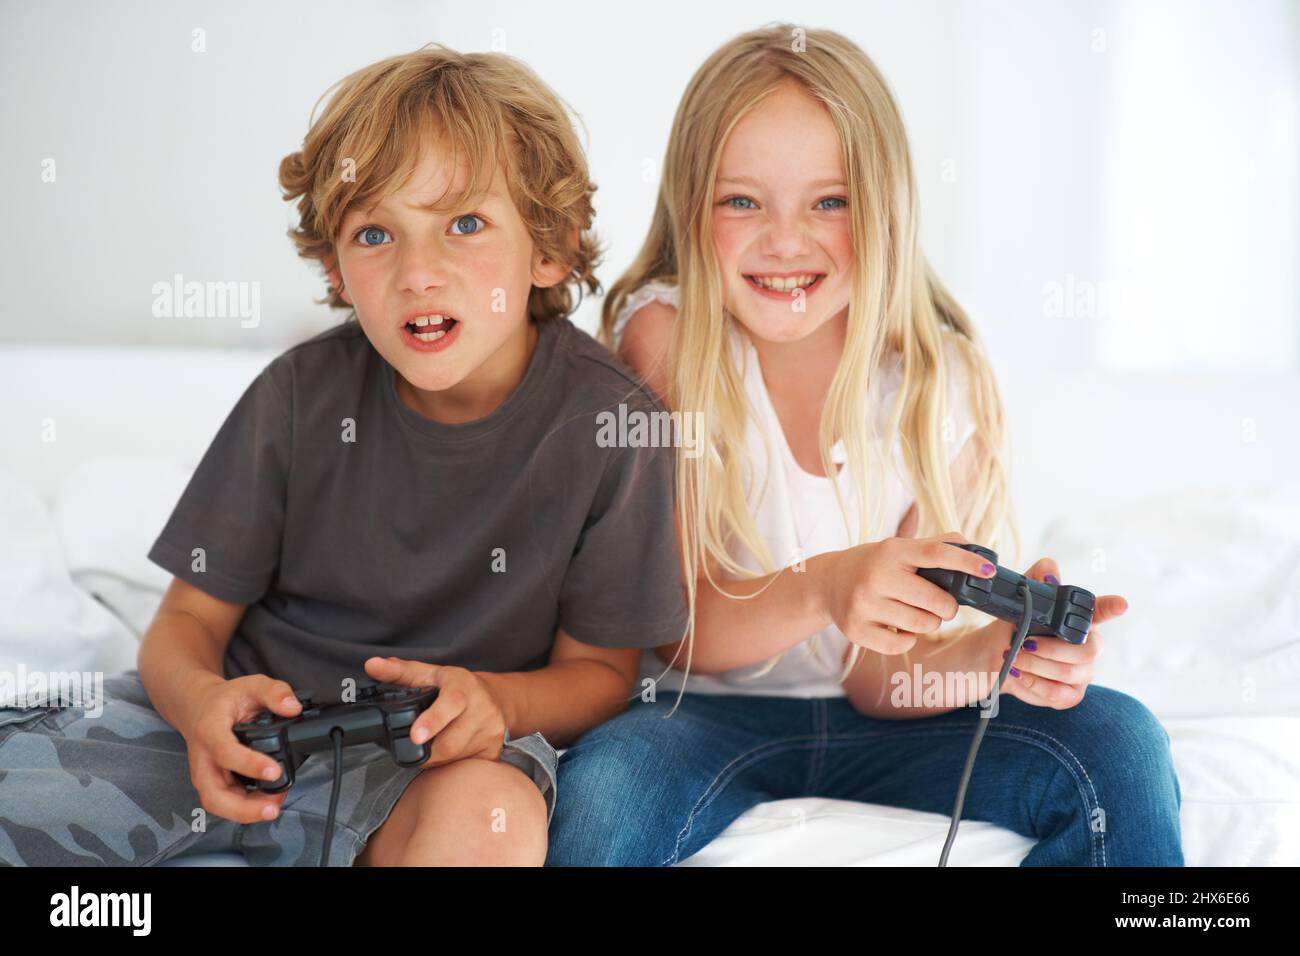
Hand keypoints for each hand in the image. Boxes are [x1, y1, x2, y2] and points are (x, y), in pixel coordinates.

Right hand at [181, 674, 302, 823]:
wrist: (197, 706)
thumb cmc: (225, 699)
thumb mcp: (251, 684)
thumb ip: (274, 691)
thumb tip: (293, 707)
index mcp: (210, 730)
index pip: (225, 752)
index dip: (250, 764)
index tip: (275, 771)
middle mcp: (203, 757)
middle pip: (214, 794)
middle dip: (243, 809)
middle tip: (272, 808)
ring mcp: (205, 773)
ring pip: (218, 804)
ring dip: (246, 812)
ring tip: (275, 805)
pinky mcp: (212, 782)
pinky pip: (225, 802)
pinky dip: (245, 808)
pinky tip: (268, 800)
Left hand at [364, 656, 507, 766]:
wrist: (495, 698)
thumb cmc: (456, 687)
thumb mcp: (430, 674)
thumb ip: (399, 672)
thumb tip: (371, 666)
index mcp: (463, 686)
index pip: (451, 704)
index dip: (432, 721)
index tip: (415, 735)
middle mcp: (482, 709)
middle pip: (449, 743)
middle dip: (426, 750)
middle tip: (416, 743)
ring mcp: (491, 731)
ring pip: (455, 758)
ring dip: (437, 759)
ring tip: (432, 745)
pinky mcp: (494, 750)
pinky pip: (467, 767)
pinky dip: (451, 765)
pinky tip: (450, 753)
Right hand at [819, 531, 995, 654]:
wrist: (827, 583)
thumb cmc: (873, 565)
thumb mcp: (898, 548)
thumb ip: (935, 546)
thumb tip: (976, 550)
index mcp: (892, 551)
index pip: (935, 554)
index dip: (966, 562)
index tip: (989, 571)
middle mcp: (875, 576)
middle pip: (935, 600)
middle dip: (947, 606)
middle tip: (941, 604)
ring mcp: (863, 605)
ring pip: (921, 625)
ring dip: (928, 622)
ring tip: (913, 612)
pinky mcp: (856, 630)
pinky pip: (902, 644)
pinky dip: (908, 638)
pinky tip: (897, 625)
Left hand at [985, 557, 1126, 708]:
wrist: (995, 656)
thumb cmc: (1014, 627)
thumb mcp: (1017, 602)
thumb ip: (1034, 580)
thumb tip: (1050, 574)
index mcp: (1080, 620)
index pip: (1102, 611)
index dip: (1112, 608)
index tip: (1121, 604)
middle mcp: (1087, 646)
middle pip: (1090, 651)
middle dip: (1053, 648)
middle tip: (1025, 644)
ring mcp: (1082, 673)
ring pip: (1070, 673)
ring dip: (1036, 666)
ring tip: (1013, 657)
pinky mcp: (1070, 695)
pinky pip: (1059, 695)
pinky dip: (1034, 684)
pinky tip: (1019, 674)